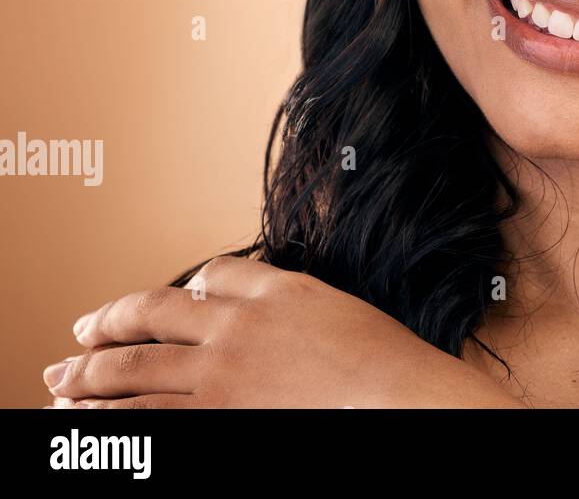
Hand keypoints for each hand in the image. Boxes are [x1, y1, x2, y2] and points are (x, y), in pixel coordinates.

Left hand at [43, 256, 522, 407]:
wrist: (398, 395)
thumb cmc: (386, 359)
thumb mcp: (340, 308)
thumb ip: (298, 302)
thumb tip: (274, 306)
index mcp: (275, 289)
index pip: (210, 275)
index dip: (182, 286)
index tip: (166, 303)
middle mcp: (238, 326)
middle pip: (150, 316)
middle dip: (105, 327)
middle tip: (78, 337)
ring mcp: (222, 375)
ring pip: (133, 371)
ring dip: (88, 377)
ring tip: (61, 384)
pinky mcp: (219, 418)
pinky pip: (146, 420)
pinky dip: (110, 421)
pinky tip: (90, 422)